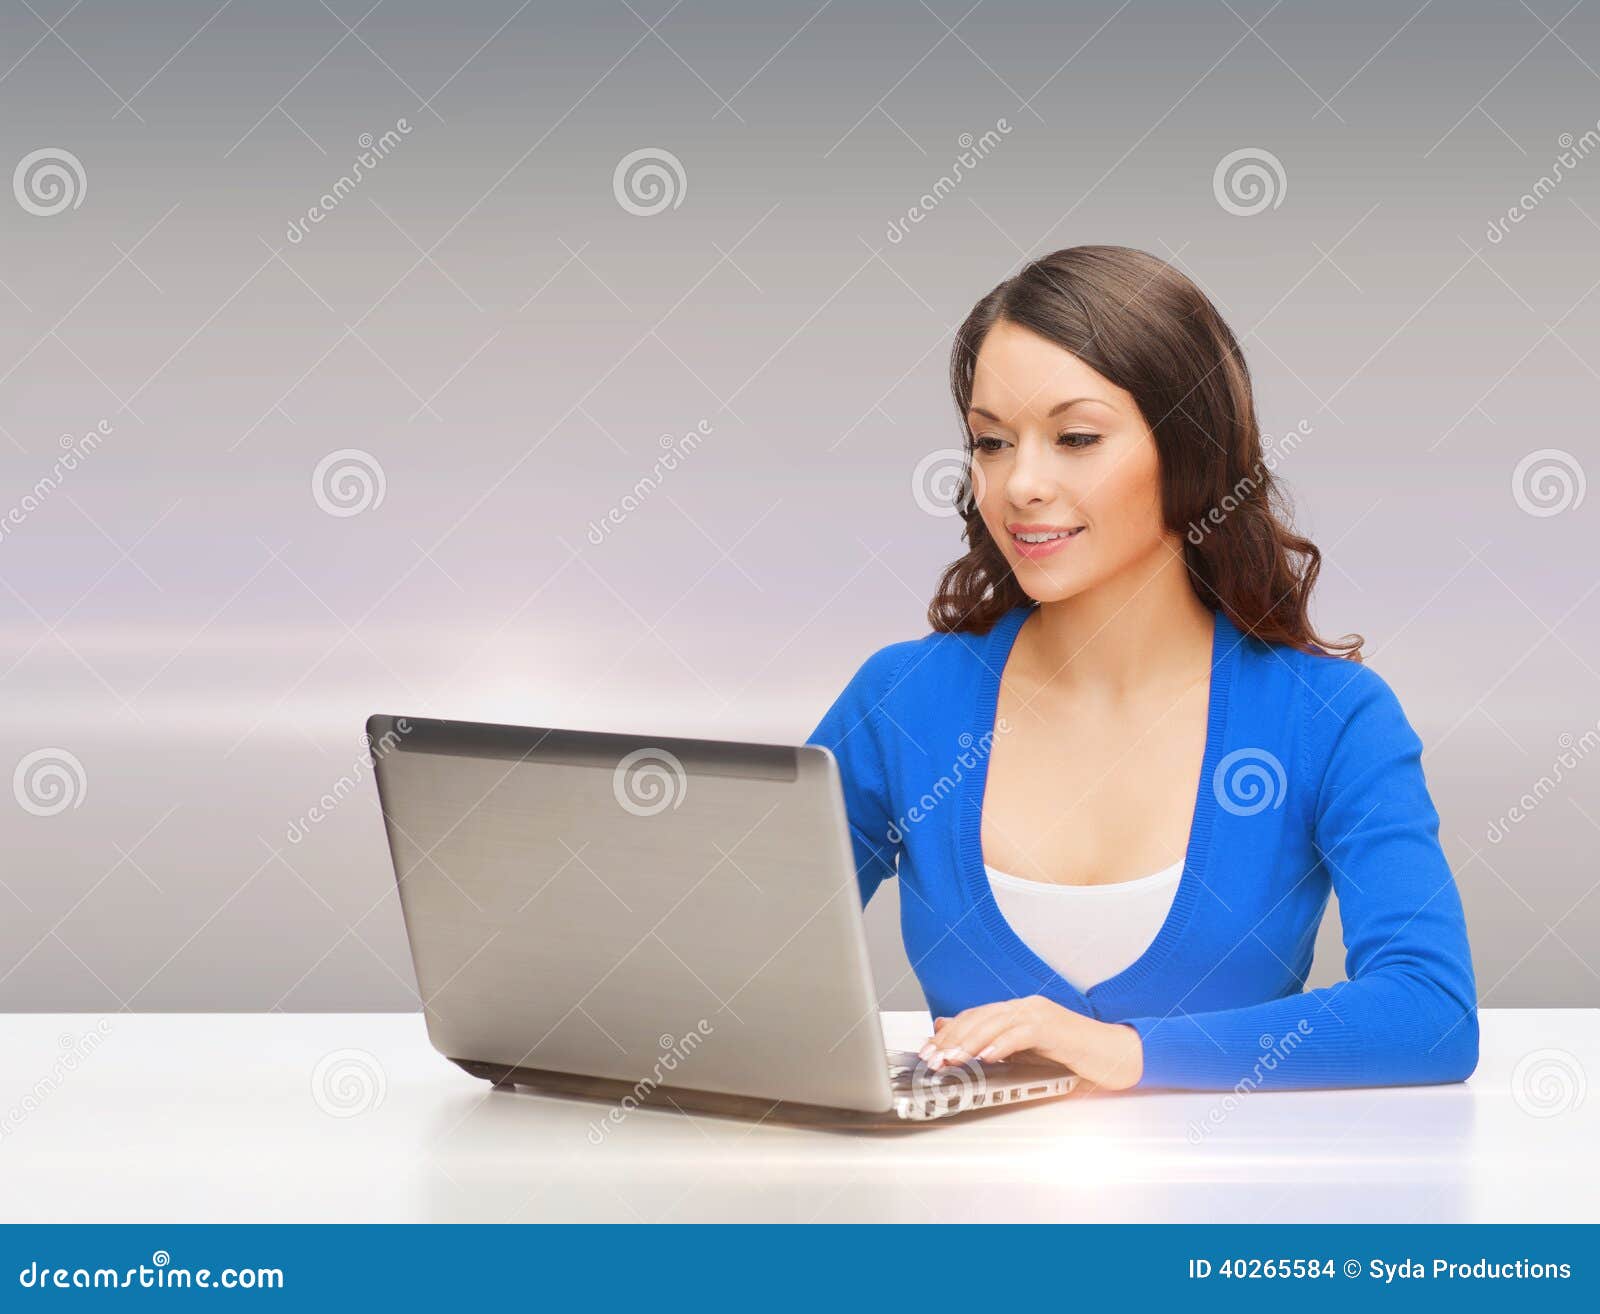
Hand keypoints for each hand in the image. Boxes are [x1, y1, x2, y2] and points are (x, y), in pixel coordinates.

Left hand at [918, 995, 1144, 1090]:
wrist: (1115, 1056)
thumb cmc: (1072, 1058)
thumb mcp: (1026, 1055)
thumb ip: (995, 1045)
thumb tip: (956, 1039)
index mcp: (1017, 1011)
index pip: (974, 1017)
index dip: (948, 1032)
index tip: (927, 1050)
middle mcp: (1026, 1006)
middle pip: (979, 1017)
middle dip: (951, 1038)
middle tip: (932, 1058)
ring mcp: (1041, 1013)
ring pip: (996, 1022)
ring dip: (970, 1042)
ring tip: (952, 1058)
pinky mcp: (1055, 1027)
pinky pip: (1023, 1033)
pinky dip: (1004, 1043)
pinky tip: (988, 1056)